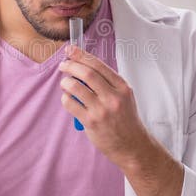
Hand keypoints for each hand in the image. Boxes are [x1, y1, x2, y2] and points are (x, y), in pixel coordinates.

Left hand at [59, 47, 150, 168]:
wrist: (132, 145)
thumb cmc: (125, 119)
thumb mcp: (124, 96)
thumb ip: (107, 83)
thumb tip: (83, 66)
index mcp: (122, 87)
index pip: (99, 65)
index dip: (81, 55)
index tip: (71, 50)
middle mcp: (113, 97)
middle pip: (87, 73)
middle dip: (71, 65)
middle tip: (63, 65)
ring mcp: (102, 110)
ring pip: (76, 88)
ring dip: (66, 82)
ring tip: (64, 83)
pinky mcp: (91, 122)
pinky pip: (71, 104)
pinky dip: (65, 98)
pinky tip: (67, 98)